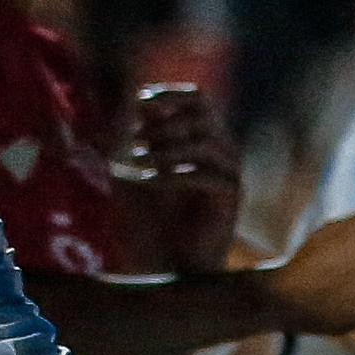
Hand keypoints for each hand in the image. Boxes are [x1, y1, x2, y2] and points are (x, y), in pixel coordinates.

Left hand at [110, 84, 242, 273]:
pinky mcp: (231, 198)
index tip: (138, 103)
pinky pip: (209, 177)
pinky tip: (151, 181)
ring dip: (168, 147)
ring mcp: (230, 172)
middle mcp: (221, 149)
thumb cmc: (153, 215)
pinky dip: (176, 175)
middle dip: (167, 120)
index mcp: (203, 136)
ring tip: (140, 159)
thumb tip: (123, 108)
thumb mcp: (134, 170)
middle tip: (136, 137)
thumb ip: (132, 140)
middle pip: (205, 113)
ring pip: (206, 143)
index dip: (169, 94)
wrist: (173, 260)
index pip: (197, 98)